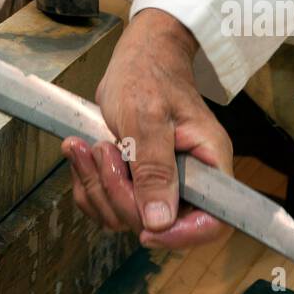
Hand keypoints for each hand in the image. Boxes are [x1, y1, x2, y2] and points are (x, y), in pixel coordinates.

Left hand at [63, 7, 233, 252]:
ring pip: (126, 217)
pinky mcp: (132, 180)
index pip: (212, 222)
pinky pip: (106, 204)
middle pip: (158, 224)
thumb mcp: (147, 118)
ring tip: (88, 146)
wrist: (136, 57)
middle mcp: (188, 181)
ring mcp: (159, 183)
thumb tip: (160, 220)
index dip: (182, 236)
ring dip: (98, 186)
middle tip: (104, 151)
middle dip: (120, 195)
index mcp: (209, 165)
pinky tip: (81, 153)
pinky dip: (88, 184)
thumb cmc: (148, 75)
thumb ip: (154, 168)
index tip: (146, 231)